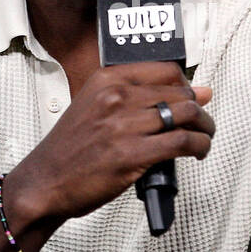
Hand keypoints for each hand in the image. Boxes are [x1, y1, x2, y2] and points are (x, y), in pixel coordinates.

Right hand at [8, 62, 214, 224]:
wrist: (45, 181)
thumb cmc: (70, 149)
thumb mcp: (95, 108)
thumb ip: (139, 97)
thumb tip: (195, 91)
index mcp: (106, 80)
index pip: (165, 70)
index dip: (186, 84)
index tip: (191, 97)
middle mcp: (116, 97)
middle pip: (180, 92)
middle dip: (199, 109)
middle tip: (201, 123)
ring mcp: (124, 125)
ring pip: (187, 114)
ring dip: (205, 127)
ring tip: (204, 137)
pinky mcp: (132, 154)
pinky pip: (182, 142)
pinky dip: (200, 146)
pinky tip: (199, 152)